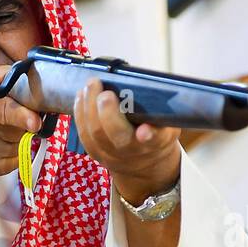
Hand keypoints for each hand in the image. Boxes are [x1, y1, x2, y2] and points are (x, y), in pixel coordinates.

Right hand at [0, 66, 41, 206]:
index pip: (8, 110)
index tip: (35, 122)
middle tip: (6, 115)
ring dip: (17, 136)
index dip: (24, 116)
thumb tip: (29, 73)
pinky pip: (18, 158)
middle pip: (25, 126)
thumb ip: (3, 76)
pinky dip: (12, 151)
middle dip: (23, 120)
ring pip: (23, 142)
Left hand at [70, 78, 181, 203]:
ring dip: (90, 107)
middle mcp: (133, 152)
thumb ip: (162, 110)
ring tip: (90, 85)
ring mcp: (112, 155)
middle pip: (118, 136)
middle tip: (105, 93)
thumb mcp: (168, 124)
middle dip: (109, 114)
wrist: (145, 163)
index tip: (145, 131)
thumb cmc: (156, 134)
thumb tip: (149, 83)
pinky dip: (80, 113)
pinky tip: (81, 96)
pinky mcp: (96, 153)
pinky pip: (84, 134)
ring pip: (96, 134)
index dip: (149, 136)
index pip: (154, 140)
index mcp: (156, 143)